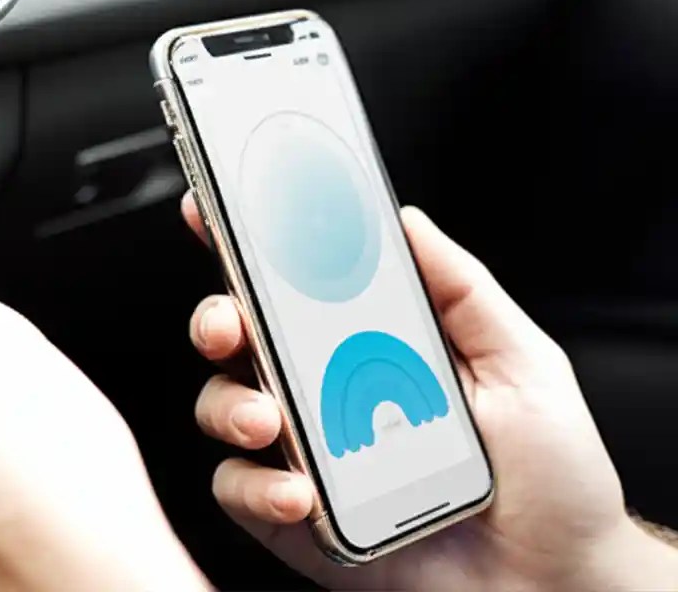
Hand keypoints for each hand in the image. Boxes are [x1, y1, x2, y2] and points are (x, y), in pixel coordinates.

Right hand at [182, 192, 677, 590]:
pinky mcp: (288, 513)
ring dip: (231, 406)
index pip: (294, 285)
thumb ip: (462, 288)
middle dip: (215, 317)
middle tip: (230, 323)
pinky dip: (256, 487)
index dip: (245, 244)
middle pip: (236, 336)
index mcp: (365, 344)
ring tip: (271, 422)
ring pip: (221, 406)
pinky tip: (299, 492)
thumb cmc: (548, 476)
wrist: (549, 579)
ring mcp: (300, 451)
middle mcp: (321, 391)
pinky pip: (238, 488)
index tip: (217, 210)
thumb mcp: (522, 362)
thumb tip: (407, 220)